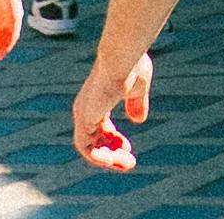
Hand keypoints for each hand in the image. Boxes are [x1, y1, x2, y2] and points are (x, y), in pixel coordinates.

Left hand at [71, 49, 151, 170]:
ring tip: (127, 165)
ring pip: (90, 147)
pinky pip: (86, 148)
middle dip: (112, 152)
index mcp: (97, 98)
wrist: (122, 58)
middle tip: (130, 162)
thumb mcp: (139, 86)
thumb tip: (139, 121)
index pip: (99, 126)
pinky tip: (114, 160)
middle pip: (95, 139)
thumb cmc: (132, 65)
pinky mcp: (84, 119)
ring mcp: (83, 114)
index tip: (128, 148)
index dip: (113, 139)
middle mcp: (86, 107)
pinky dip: (99, 157)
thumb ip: (137, 103)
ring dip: (109, 158)